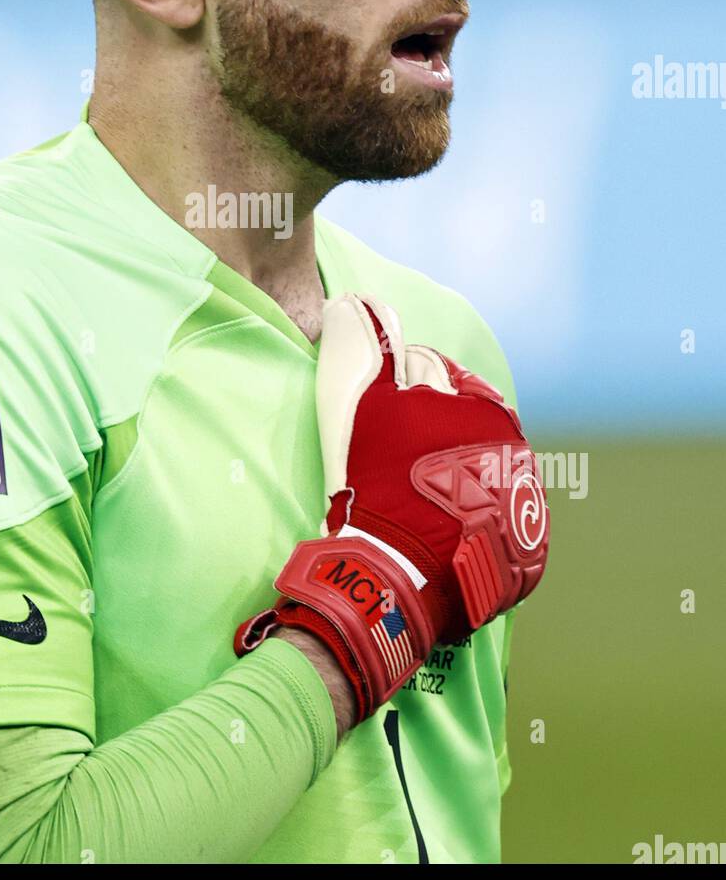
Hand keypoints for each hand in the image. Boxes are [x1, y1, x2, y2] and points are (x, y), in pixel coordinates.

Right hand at [235, 293, 549, 723]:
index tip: (372, 421)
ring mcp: (525, 504)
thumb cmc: (377, 480)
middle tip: (387, 464)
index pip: (430, 376)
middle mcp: (516, 451)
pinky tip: (437, 531)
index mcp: (483, 408)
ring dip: (449, 477)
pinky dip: (470, 522)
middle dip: (425, 434)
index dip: (392, 392)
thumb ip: (361, 342)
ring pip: (477, 472)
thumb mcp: (361, 401)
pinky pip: (494, 523)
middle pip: (457, 425)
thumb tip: (353, 301)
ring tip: (411, 501)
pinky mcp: (526, 552)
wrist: (398, 578)